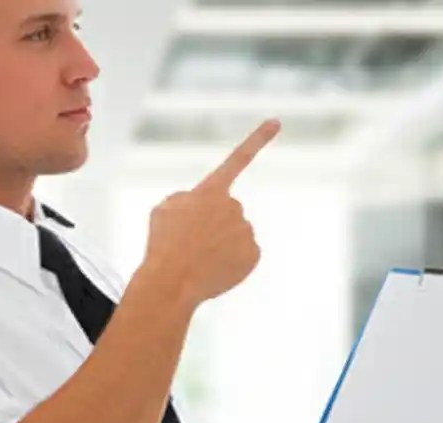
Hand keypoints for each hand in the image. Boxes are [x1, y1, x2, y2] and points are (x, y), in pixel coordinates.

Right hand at [141, 119, 281, 307]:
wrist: (173, 280)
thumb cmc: (164, 244)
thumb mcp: (165, 209)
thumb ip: (188, 199)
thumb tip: (205, 209)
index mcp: (211, 191)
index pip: (237, 159)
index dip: (258, 139)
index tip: (277, 121)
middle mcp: (234, 205)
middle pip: (226, 212)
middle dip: (212, 225)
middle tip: (191, 242)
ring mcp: (246, 230)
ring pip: (234, 234)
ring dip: (219, 244)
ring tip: (199, 257)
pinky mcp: (253, 253)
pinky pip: (243, 254)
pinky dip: (230, 261)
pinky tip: (213, 268)